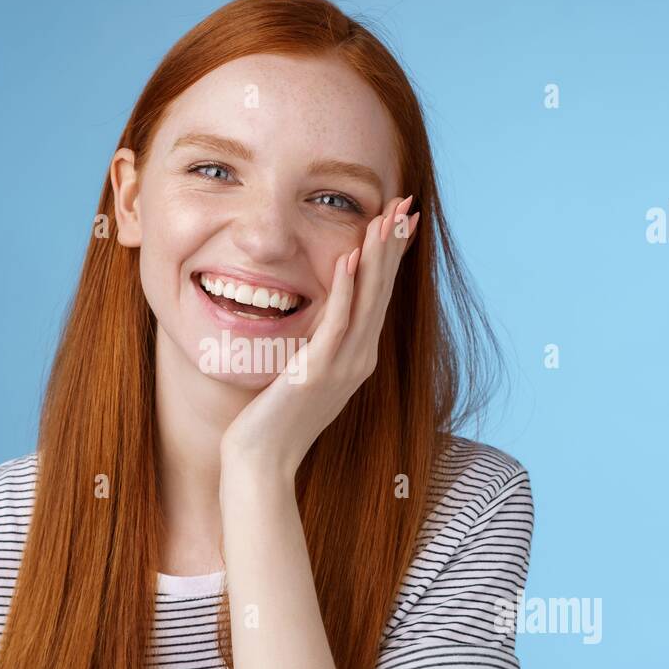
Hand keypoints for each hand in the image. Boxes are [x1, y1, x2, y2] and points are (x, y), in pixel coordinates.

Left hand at [220, 193, 419, 480]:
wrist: (262, 463)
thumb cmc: (273, 423)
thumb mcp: (302, 376)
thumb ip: (316, 349)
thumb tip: (318, 326)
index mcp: (356, 358)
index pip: (379, 297)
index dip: (390, 258)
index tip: (400, 222)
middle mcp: (358, 360)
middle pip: (382, 292)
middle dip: (393, 246)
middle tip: (406, 205)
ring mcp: (342, 366)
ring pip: (367, 301)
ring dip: (377, 257)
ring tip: (387, 218)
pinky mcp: (318, 372)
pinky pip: (337, 323)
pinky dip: (347, 289)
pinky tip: (351, 258)